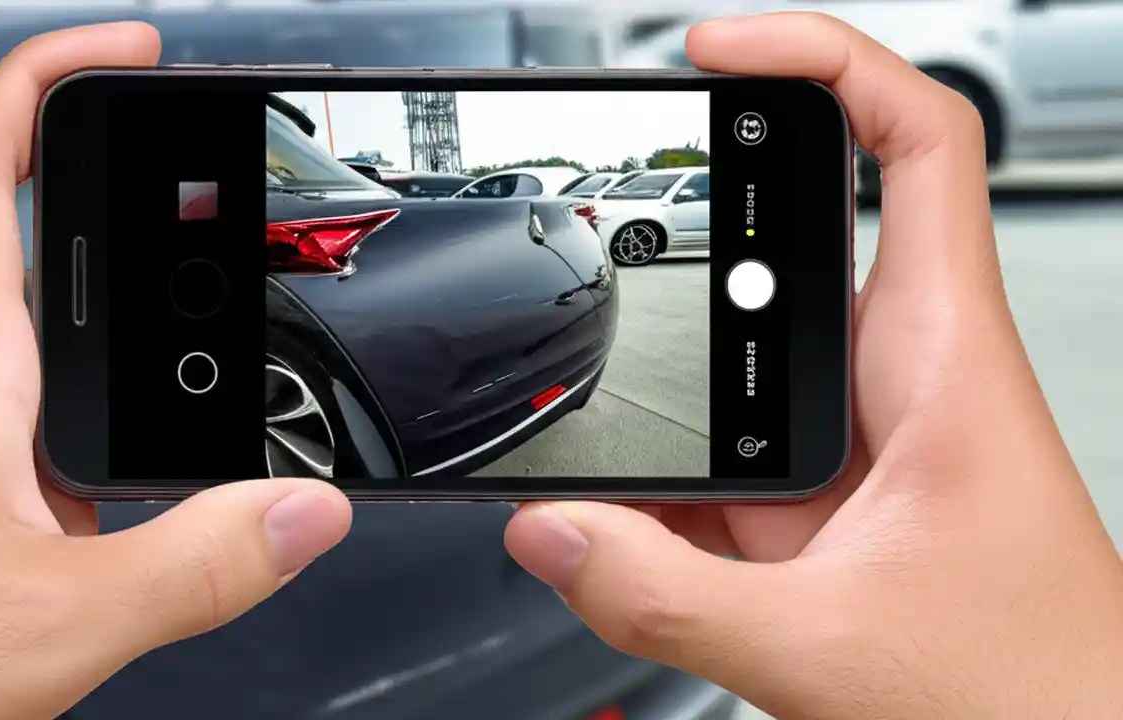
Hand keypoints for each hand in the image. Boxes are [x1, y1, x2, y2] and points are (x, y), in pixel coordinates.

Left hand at [0, 24, 350, 719]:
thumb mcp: (63, 624)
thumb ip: (202, 563)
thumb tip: (304, 510)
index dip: (47, 80)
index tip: (123, 50)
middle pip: (21, 250)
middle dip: (121, 227)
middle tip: (202, 213)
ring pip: (21, 353)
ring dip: (106, 356)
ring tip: (178, 386)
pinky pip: (7, 429)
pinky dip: (73, 437)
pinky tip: (106, 511)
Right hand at [506, 14, 1122, 717]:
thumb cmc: (1039, 694)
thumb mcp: (826, 648)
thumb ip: (666, 596)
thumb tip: (554, 535)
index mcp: (940, 362)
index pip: (915, 145)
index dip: (823, 62)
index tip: (723, 53)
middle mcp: (903, 383)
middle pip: (802, 239)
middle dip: (705, 218)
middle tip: (628, 190)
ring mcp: (861, 447)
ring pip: (748, 363)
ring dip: (672, 374)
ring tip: (602, 387)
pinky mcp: (830, 508)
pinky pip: (729, 458)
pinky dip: (668, 480)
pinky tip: (624, 516)